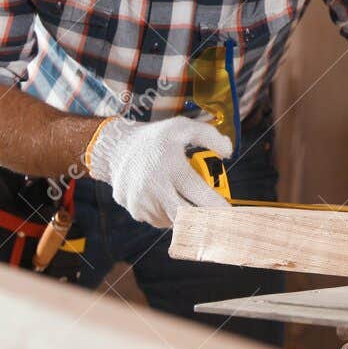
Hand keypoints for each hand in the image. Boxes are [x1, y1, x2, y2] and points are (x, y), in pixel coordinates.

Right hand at [86, 116, 234, 227]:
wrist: (117, 148)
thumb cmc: (156, 138)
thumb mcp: (183, 127)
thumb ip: (209, 136)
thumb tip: (228, 153)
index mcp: (170, 166)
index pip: (200, 194)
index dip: (218, 207)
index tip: (230, 212)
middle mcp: (154, 187)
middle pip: (187, 216)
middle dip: (204, 219)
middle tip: (216, 216)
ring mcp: (142, 202)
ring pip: (174, 220)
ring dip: (186, 214)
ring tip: (186, 197)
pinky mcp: (134, 210)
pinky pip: (160, 221)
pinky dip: (169, 214)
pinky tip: (168, 198)